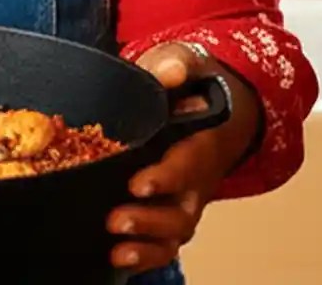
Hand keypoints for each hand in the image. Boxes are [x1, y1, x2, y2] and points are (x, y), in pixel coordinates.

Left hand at [106, 41, 259, 272]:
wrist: (205, 102)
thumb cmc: (189, 85)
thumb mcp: (184, 62)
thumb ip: (176, 64)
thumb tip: (172, 71)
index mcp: (202, 142)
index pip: (189, 164)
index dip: (166, 177)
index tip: (139, 183)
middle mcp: (196, 180)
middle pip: (182, 212)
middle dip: (150, 220)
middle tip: (116, 218)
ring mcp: (181, 201)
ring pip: (172, 235)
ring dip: (145, 245)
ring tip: (116, 248)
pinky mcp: (164, 214)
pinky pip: (161, 245)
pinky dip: (143, 257)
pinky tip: (116, 259)